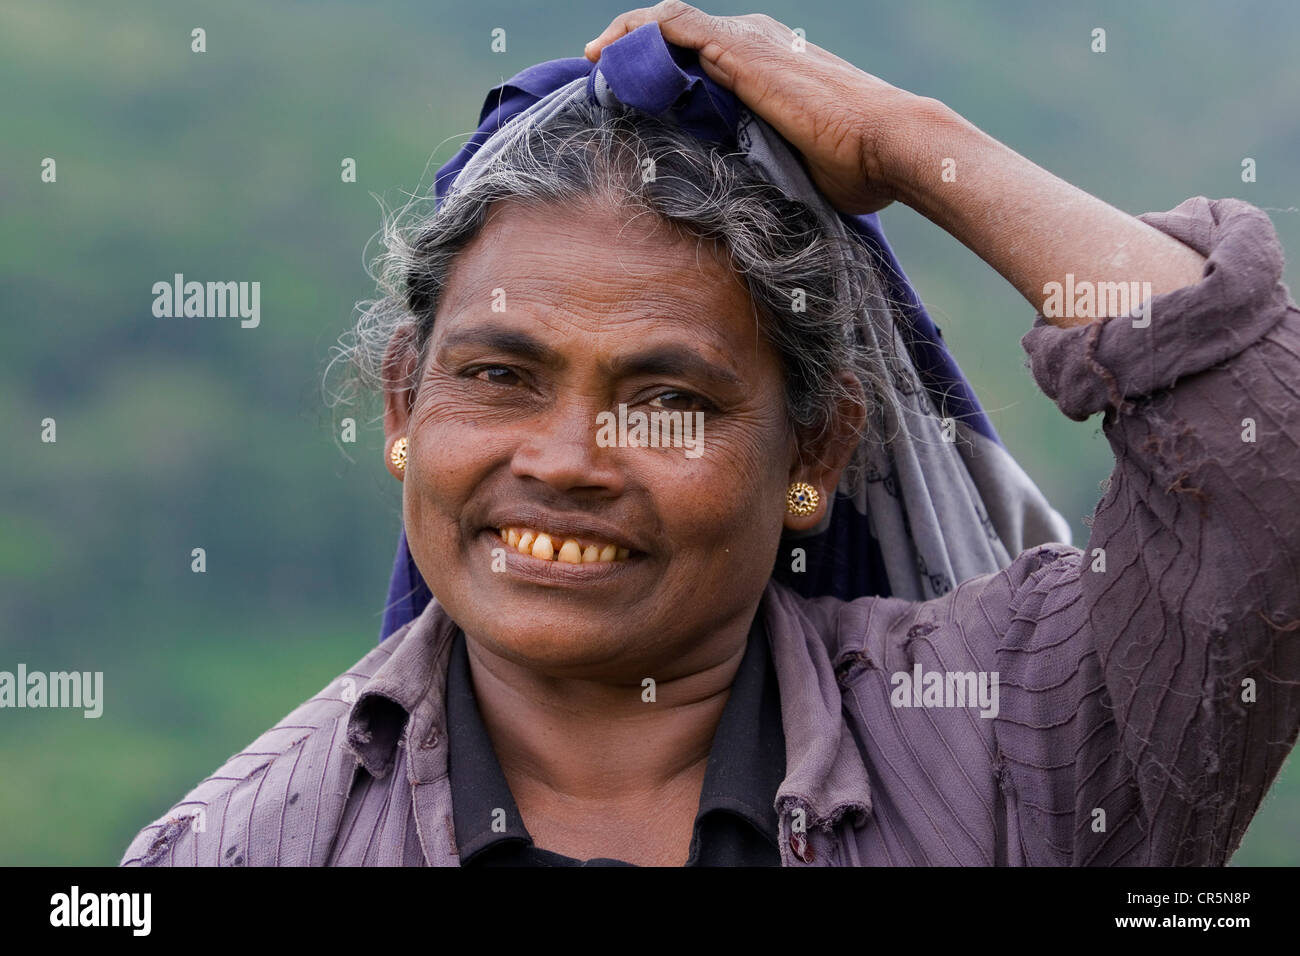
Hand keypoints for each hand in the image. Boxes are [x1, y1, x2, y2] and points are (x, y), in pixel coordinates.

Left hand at [584, 1, 930, 213]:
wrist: (887, 145)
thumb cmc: (856, 168)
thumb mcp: (796, 166)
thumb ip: (761, 165)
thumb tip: (739, 205)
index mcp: (770, 65)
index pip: (702, 51)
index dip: (661, 66)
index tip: (628, 93)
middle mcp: (757, 41)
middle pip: (679, 32)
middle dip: (635, 50)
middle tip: (601, 77)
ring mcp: (748, 40)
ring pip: (669, 21)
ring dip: (627, 38)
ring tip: (595, 64)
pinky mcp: (739, 49)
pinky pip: (672, 24)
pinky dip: (636, 32)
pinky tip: (607, 57)